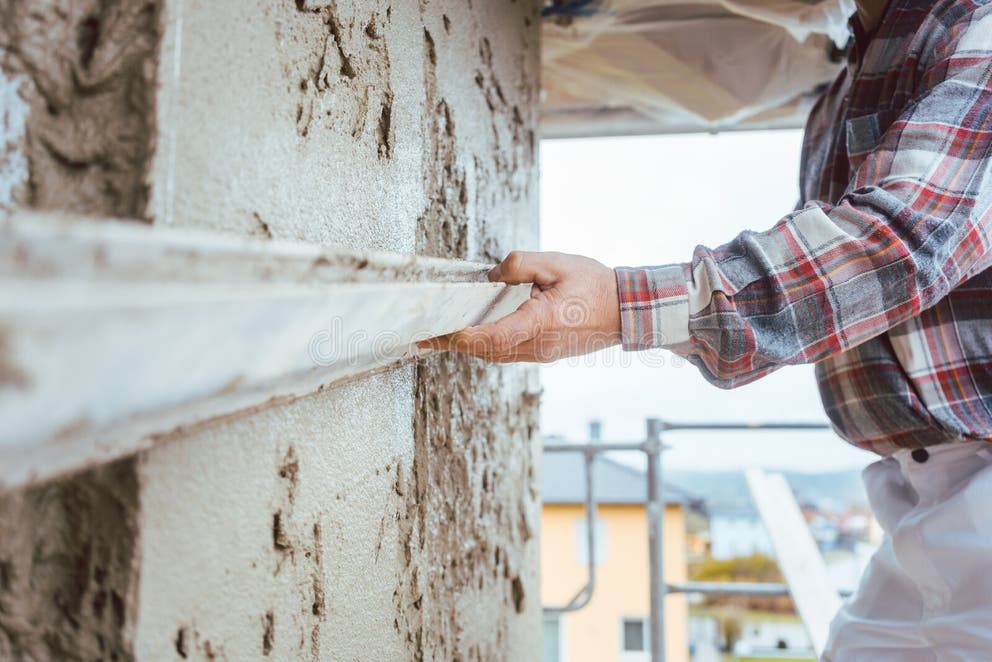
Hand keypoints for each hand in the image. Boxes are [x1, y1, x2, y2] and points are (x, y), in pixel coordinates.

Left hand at [418, 251, 621, 361]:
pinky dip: (486, 345)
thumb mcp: (557, 262)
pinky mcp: (544, 354)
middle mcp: (537, 346)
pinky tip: (473, 333)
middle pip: (485, 350)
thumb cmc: (595, 285)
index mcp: (539, 323)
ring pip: (495, 355)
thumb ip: (520, 264)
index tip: (434, 332)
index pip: (489, 337)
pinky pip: (507, 353)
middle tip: (424, 335)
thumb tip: (492, 275)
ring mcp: (541, 354)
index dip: (458, 336)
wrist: (627, 312)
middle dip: (454, 343)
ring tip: (440, 336)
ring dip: (468, 346)